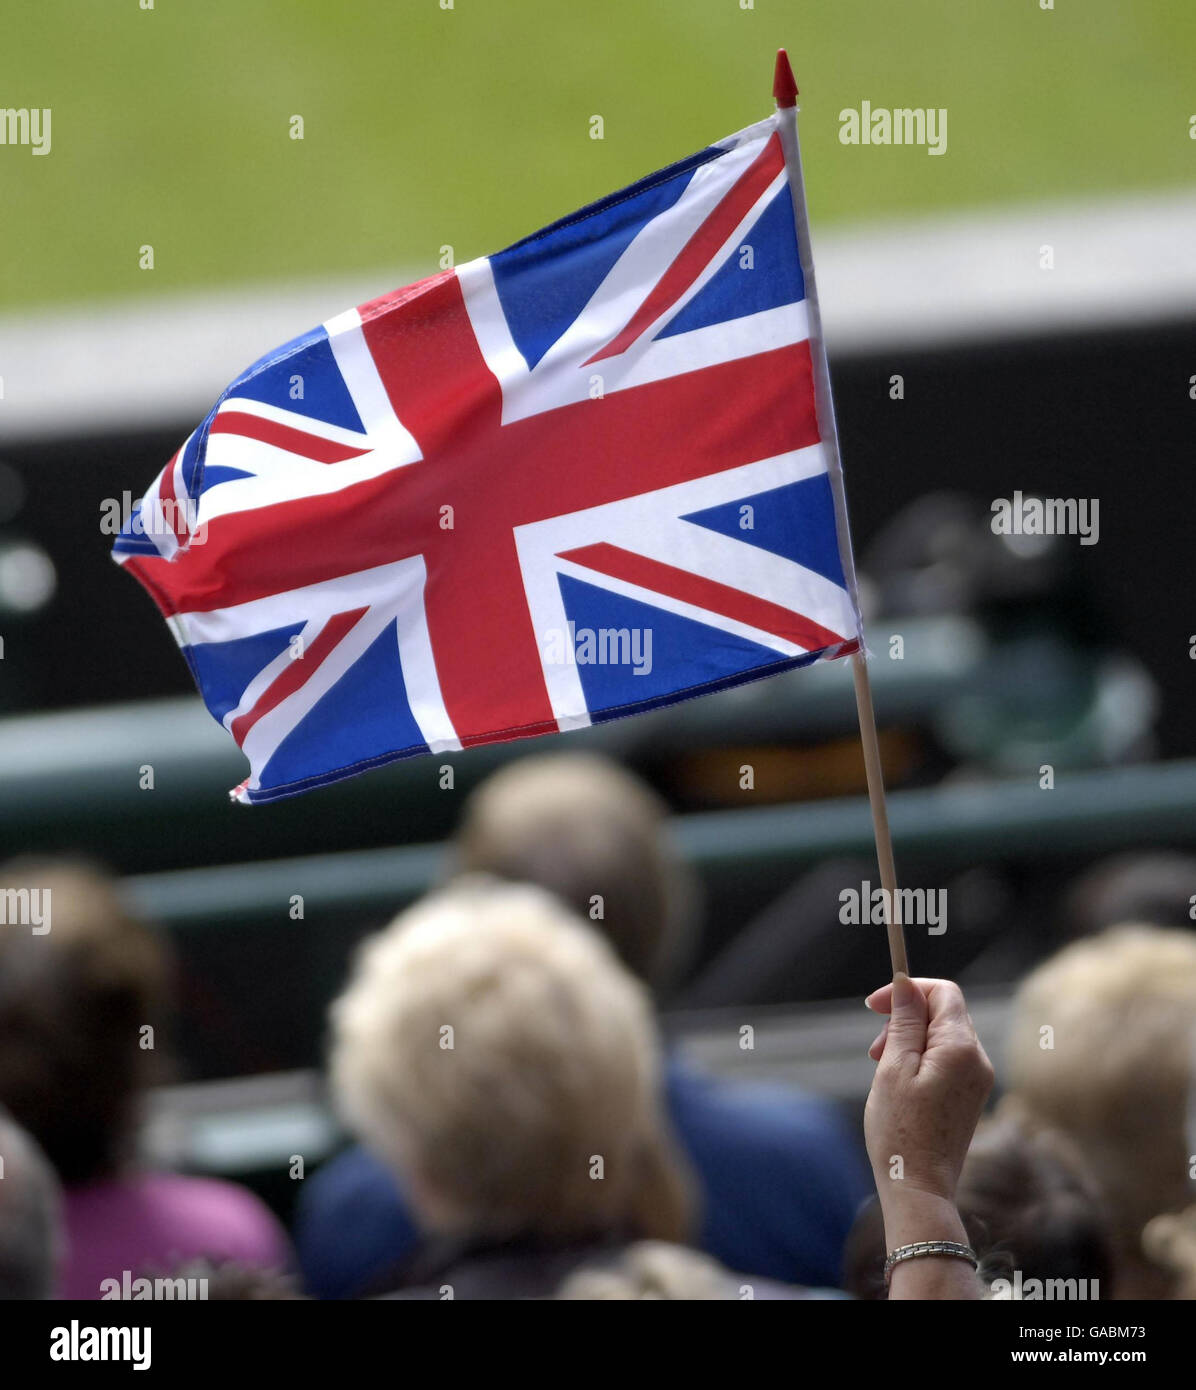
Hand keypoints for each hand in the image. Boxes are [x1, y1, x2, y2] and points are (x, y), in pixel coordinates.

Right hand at [863, 973, 993, 1206]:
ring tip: (882, 1067)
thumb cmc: (900, 1130)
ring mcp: (978, 1080)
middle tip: (874, 1049)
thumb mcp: (893, 1068)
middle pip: (943, 1013)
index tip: (874, 1005)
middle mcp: (978, 1060)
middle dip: (905, 1018)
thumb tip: (906, 984)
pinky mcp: (970, 1096)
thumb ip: (903, 1022)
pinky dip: (921, 1059)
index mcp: (961, 1048)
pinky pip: (947, 1059)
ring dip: (910, 1040)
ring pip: (943, 1036)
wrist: (919, 1187)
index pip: (943, 993)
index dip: (909, 989)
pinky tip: (900, 1083)